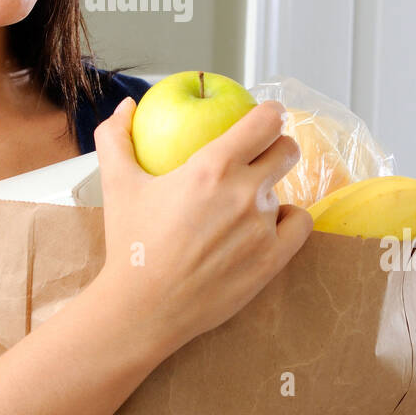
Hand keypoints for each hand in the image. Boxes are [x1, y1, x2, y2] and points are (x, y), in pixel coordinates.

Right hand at [91, 96, 312, 357]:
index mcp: (212, 167)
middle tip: (262, 156)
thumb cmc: (130, 243)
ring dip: (270, 191)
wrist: (143, 308)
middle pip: (287, 151)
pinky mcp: (273, 259)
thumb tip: (127, 107)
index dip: (271, 113)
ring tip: (244, 205)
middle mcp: (244, 193)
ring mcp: (262, 228)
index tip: (266, 116)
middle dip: (278, 146)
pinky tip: (269, 223)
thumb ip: (116, 137)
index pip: (265, 122)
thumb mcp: (116, 184)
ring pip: (285, 190)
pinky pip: (300, 224)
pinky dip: (288, 220)